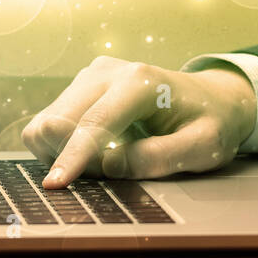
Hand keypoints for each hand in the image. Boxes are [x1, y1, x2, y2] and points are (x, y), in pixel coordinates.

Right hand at [22, 56, 257, 186]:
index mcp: (139, 82)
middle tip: (108, 173)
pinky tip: (95, 151)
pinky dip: (63, 147)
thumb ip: (159, 158)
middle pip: (56, 121)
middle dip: (71, 158)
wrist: (211, 98)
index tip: (55, 185)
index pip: (94, 123)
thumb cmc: (211, 123)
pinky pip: (50, 125)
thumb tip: (109, 167)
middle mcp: (107, 72)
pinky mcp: (80, 87)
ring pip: (46, 125)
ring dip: (65, 154)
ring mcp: (89, 76)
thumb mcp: (203, 147)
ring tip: (108, 160)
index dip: (73, 157)